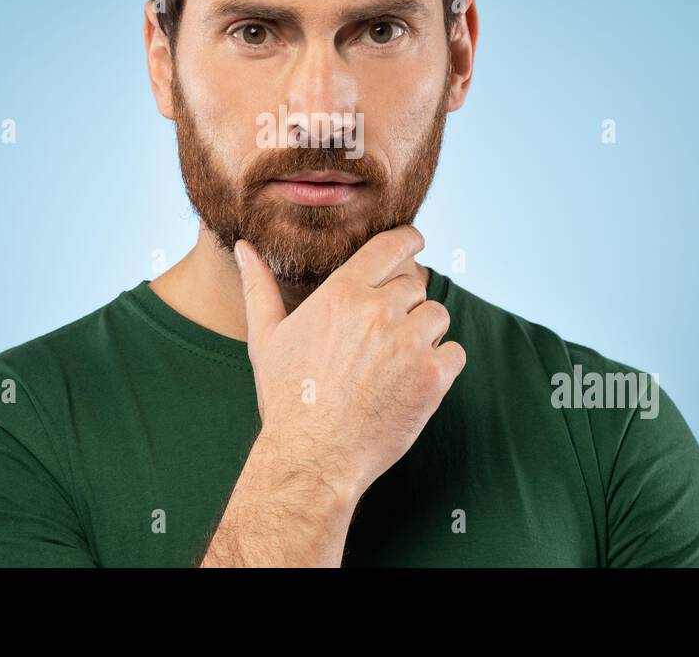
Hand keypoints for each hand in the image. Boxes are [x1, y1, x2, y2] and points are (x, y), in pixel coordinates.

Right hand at [234, 225, 466, 502]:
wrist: (312, 458)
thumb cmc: (287, 399)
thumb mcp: (266, 338)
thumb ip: (259, 287)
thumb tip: (243, 248)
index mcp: (342, 293)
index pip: (392, 245)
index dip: (409, 241)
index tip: (414, 243)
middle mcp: (378, 311)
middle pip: (416, 283)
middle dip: (406, 302)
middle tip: (386, 332)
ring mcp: (409, 343)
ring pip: (437, 315)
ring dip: (425, 333)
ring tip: (397, 360)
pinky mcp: (432, 376)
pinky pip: (454, 352)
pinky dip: (441, 365)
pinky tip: (413, 381)